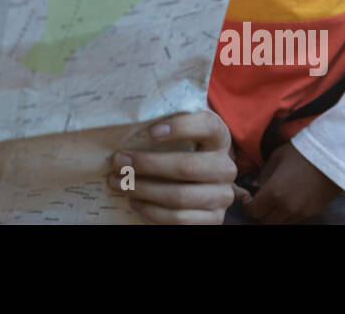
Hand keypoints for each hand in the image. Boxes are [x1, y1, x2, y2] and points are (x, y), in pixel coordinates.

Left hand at [106, 111, 239, 223]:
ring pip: (179, 196)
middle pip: (187, 166)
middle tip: (119, 161)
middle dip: (148, 165)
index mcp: (219, 138)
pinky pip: (179, 219)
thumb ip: (164, 127)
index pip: (207, 126)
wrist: (200, 185)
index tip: (150, 132)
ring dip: (143, 190)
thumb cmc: (182, 151)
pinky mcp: (213, 219)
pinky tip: (136, 202)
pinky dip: (152, 211)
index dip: (181, 128)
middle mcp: (225, 167)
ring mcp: (222, 196)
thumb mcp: (180, 135)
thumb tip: (129, 125)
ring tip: (119, 184)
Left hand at [241, 141, 342, 223]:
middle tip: (258, 203)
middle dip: (259, 213)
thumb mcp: (276, 158)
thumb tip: (256, 185)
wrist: (332, 158)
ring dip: (273, 216)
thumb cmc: (301, 154)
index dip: (248, 207)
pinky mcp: (310, 213)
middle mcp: (285, 207)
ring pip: (279, 223)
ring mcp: (299, 212)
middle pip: (265, 221)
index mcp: (273, 192)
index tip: (248, 200)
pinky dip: (285, 215)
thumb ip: (263, 174)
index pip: (254, 211)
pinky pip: (292, 220)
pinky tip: (286, 203)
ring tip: (272, 203)